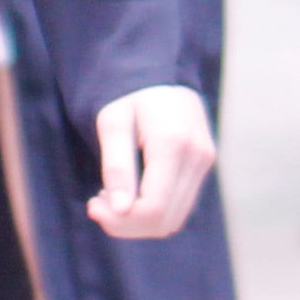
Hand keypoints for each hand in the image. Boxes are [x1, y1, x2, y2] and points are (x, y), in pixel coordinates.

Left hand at [88, 84, 216, 238]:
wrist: (158, 75)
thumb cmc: (129, 97)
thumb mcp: (112, 124)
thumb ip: (116, 166)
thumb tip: (121, 209)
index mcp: (173, 143)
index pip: (153, 208)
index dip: (120, 220)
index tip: (93, 205)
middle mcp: (197, 155)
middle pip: (165, 220)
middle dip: (127, 224)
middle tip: (98, 204)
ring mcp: (205, 161)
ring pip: (174, 219)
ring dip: (139, 221)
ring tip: (113, 198)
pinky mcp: (204, 164)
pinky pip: (180, 206)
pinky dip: (154, 212)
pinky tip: (132, 194)